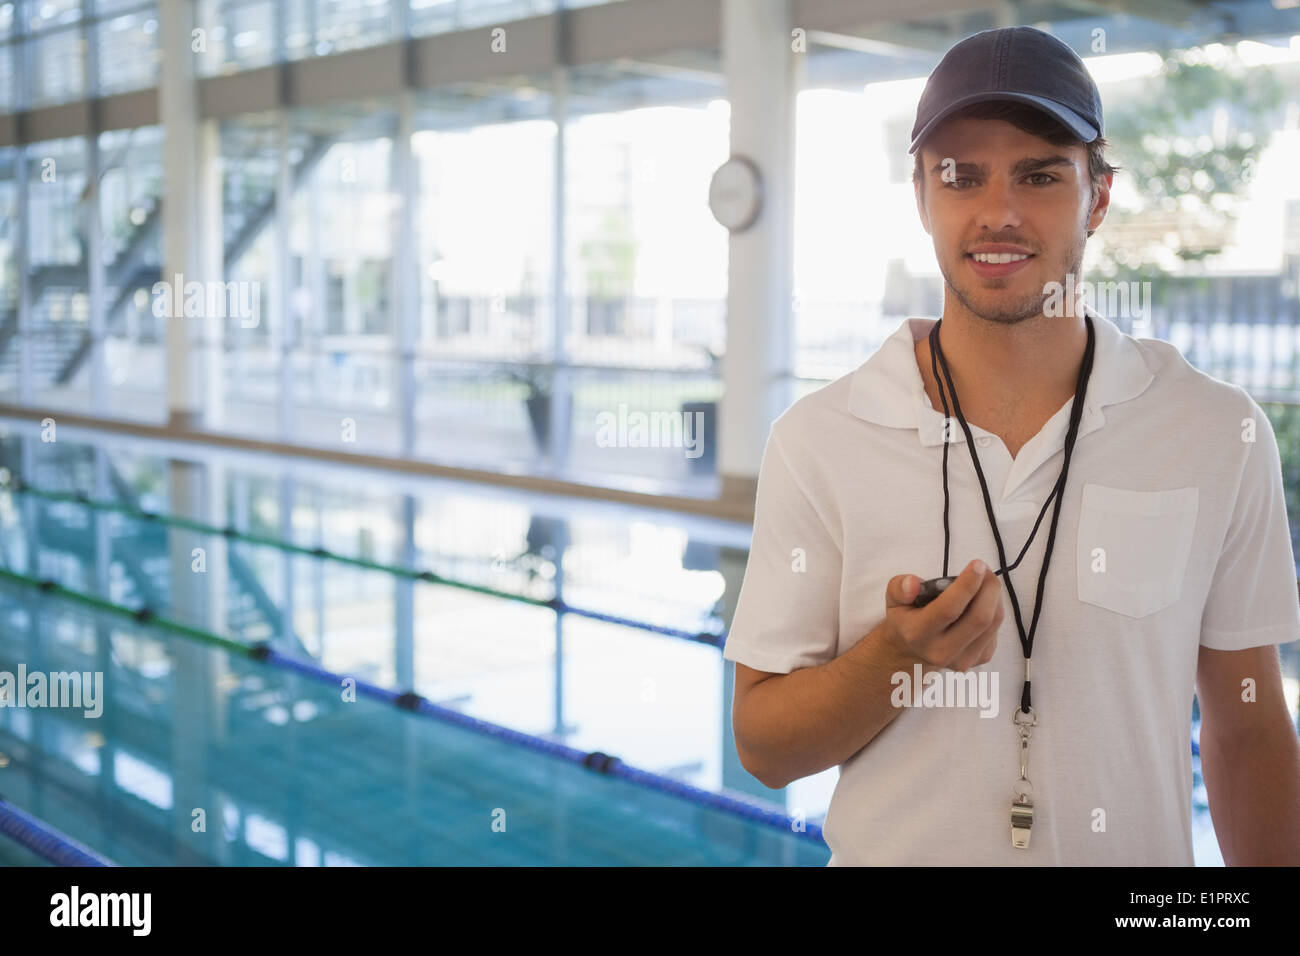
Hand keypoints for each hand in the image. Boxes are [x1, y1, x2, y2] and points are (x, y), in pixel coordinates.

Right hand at [881, 559, 1003, 670]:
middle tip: (984, 569)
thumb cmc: (906, 618)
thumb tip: (913, 583)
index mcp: (918, 634)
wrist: (912, 651)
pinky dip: (995, 610)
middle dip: (989, 589)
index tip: (978, 565)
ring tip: (985, 581)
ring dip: (995, 597)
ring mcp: (962, 660)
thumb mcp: (893, 599)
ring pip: (992, 624)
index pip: (949, 609)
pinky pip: (996, 631)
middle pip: (979, 619)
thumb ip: (899, 587)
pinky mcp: (979, 660)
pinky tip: (983, 601)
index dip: (967, 585)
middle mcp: (941, 651)